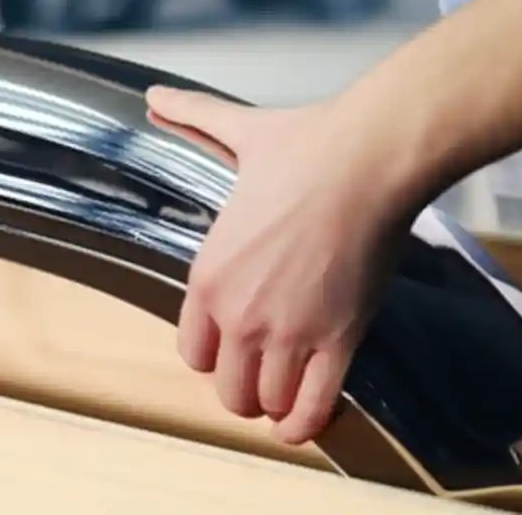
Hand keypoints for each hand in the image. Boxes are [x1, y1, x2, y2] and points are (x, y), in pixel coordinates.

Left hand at [145, 85, 410, 444]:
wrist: (367, 157)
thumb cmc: (305, 146)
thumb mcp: (236, 133)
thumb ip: (192, 120)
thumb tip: (154, 97)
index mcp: (208, 274)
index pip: (193, 349)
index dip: (214, 355)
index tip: (233, 350)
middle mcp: (238, 313)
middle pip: (228, 388)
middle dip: (244, 389)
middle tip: (265, 378)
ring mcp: (286, 332)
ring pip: (266, 402)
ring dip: (277, 404)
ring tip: (289, 395)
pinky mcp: (337, 341)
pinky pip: (313, 408)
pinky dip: (307, 425)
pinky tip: (305, 424)